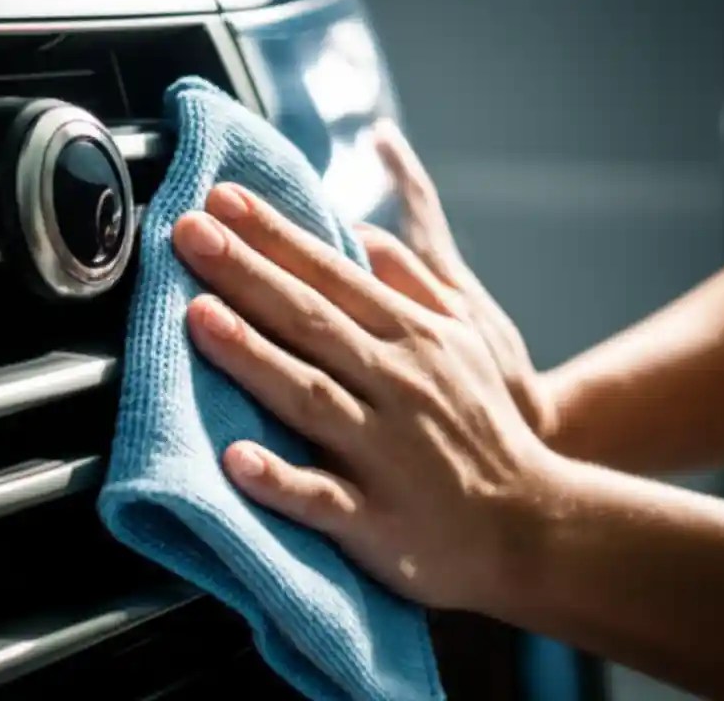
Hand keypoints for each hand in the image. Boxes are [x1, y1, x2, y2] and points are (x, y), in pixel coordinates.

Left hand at [171, 182, 565, 611]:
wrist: (534, 523)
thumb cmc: (485, 422)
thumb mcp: (471, 337)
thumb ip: (412, 282)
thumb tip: (359, 231)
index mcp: (414, 337)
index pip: (333, 275)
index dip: (276, 236)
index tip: (221, 199)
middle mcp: (399, 384)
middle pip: (313, 321)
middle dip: (249, 273)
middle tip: (189, 230)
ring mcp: (387, 452)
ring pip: (311, 396)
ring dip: (254, 357)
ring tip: (197, 319)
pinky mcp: (379, 521)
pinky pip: (323, 500)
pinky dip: (281, 480)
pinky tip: (235, 460)